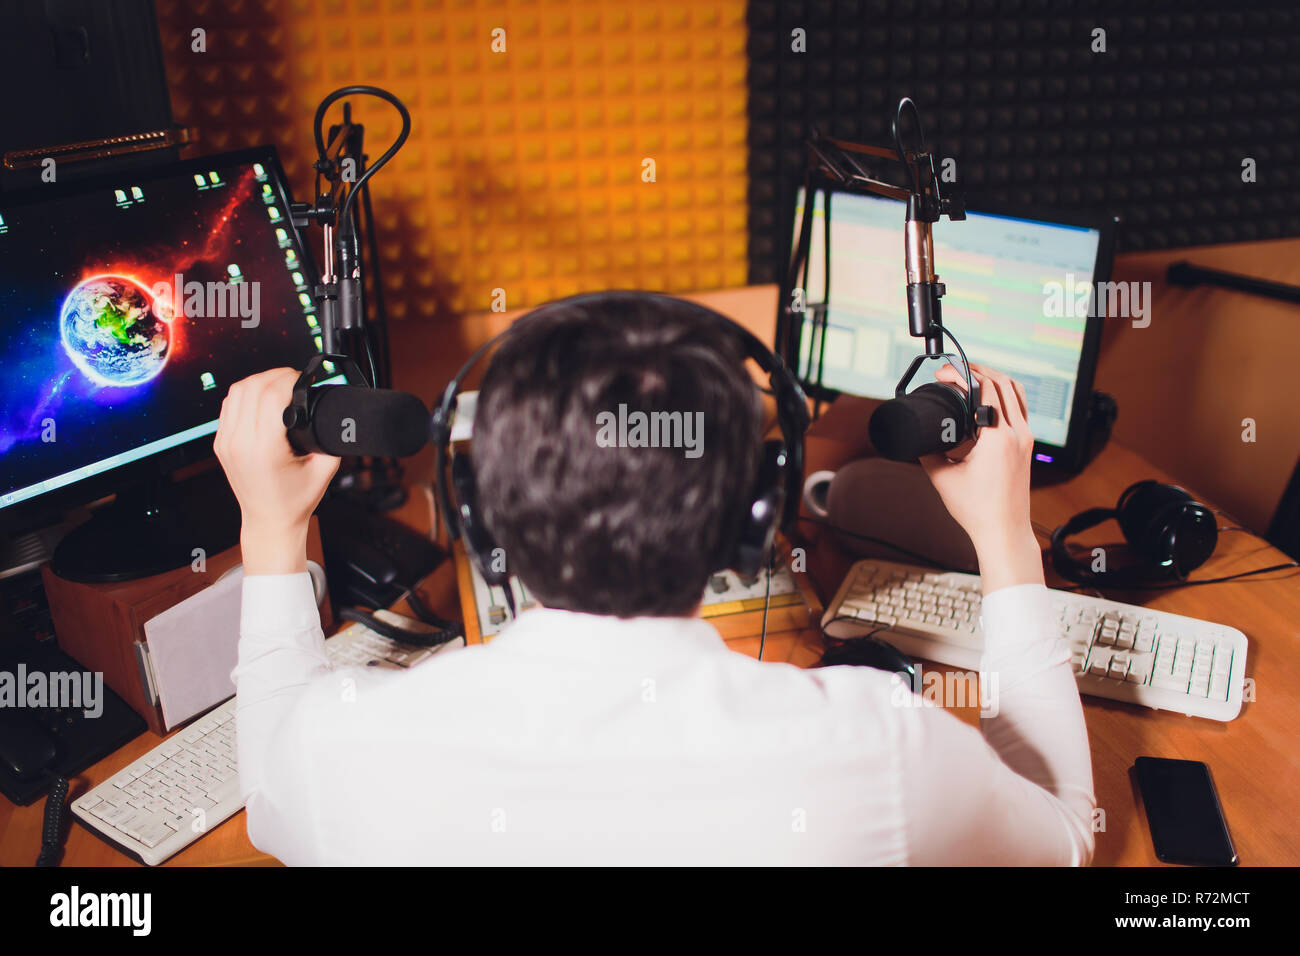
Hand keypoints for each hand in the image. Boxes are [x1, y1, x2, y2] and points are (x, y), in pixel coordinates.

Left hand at [214, 368, 338, 574]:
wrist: (269, 521)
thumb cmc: (294, 501)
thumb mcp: (324, 469)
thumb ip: (331, 438)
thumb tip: (336, 411)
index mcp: (265, 451)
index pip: (271, 396)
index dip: (290, 379)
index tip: (304, 379)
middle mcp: (240, 444)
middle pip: (252, 387)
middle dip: (276, 375)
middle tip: (294, 378)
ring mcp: (226, 443)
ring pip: (236, 392)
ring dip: (259, 380)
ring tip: (278, 384)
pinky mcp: (221, 443)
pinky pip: (229, 405)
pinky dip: (246, 394)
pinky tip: (261, 396)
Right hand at [918, 361, 1042, 592]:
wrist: (1004, 530)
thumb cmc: (978, 510)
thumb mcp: (942, 478)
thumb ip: (927, 452)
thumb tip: (918, 436)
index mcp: (998, 438)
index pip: (984, 387)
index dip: (961, 374)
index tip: (943, 374)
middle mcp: (1017, 433)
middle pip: (1003, 382)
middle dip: (977, 370)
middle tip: (954, 371)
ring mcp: (1026, 438)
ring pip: (1016, 392)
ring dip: (994, 378)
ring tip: (972, 376)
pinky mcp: (1027, 445)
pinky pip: (1020, 408)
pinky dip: (1004, 395)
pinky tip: (988, 398)